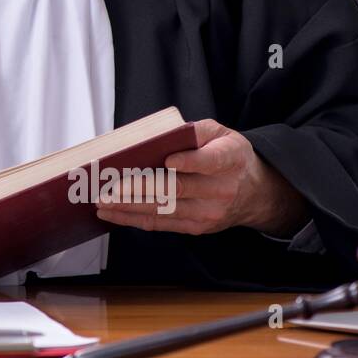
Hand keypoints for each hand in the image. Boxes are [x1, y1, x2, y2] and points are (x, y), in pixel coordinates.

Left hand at [94, 118, 307, 235]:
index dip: (190, 162)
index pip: (211, 161)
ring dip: (130, 207)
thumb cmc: (230, 156)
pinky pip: (162, 224)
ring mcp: (209, 212)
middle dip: (141, 189)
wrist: (255, 192)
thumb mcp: (221, 134)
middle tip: (111, 186)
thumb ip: (196, 130)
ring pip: (165, 210)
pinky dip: (134, 219)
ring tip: (103, 201)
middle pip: (177, 190)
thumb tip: (162, 135)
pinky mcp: (197, 227)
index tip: (169, 160)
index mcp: (230, 159)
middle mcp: (221, 189)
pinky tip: (113, 213)